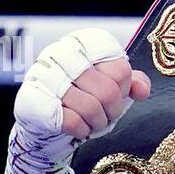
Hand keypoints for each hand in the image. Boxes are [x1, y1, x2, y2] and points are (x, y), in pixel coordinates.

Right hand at [3, 28, 150, 173]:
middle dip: (113, 111)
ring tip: (92, 122)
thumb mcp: (111, 85)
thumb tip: (141, 90)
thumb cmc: (82, 98)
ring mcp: (43, 76)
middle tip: (106, 116)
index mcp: (81, 43)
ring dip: (97, 123)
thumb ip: (131, 81)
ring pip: (91, 107)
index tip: (116, 93)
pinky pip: (72, 122)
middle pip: (108, 90)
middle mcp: (59, 52)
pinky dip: (82, 130)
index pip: (120, 68)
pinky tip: (78, 128)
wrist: (45, 120)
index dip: (124, 89)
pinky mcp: (33, 101)